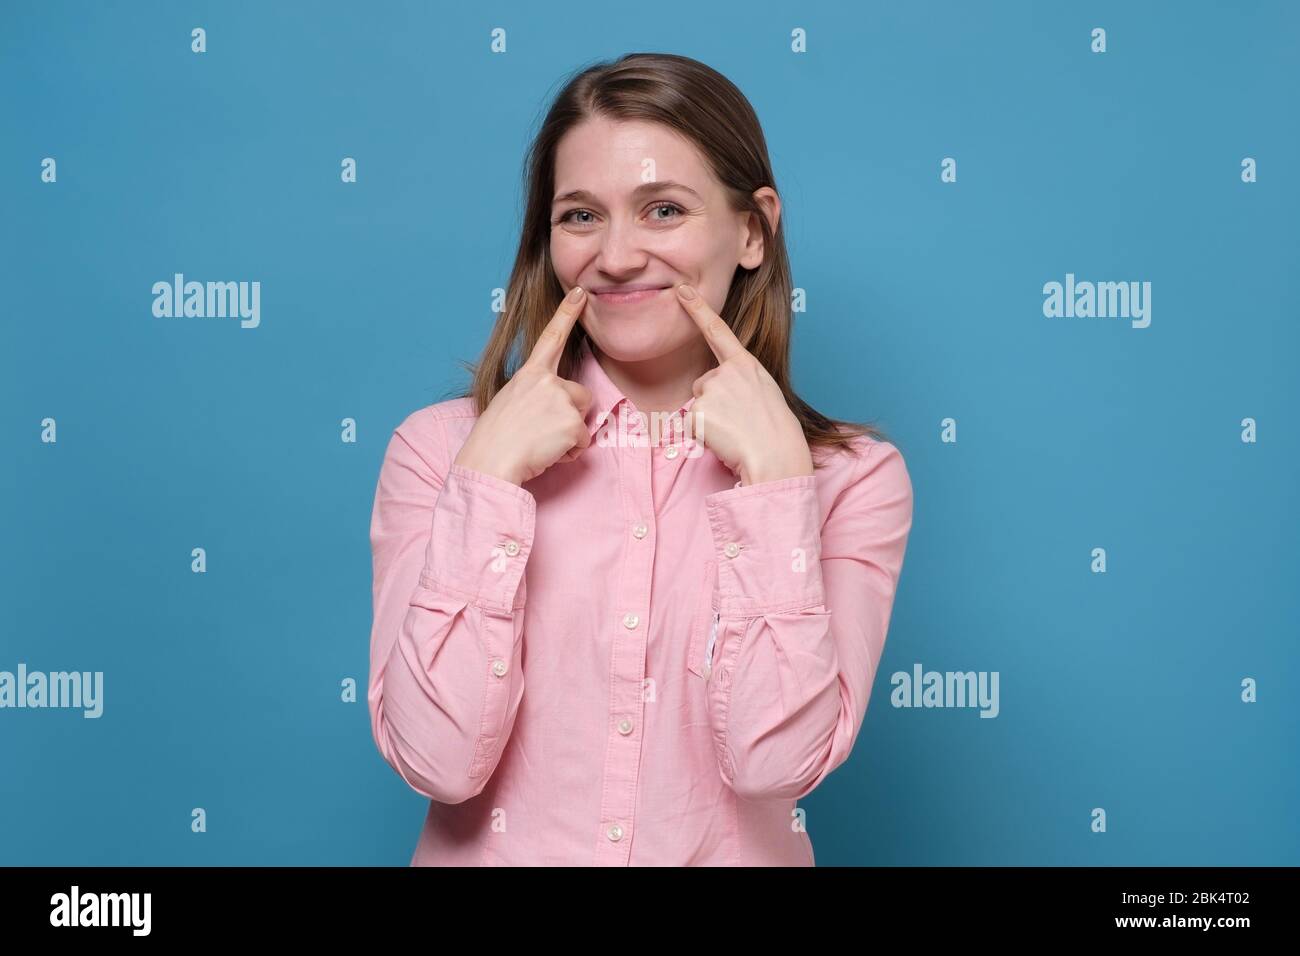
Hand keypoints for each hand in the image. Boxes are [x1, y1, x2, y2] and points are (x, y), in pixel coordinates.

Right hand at [454, 286, 593, 485]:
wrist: (489, 461)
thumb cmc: (495, 439)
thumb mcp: (510, 403)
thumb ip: (536, 396)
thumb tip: (558, 407)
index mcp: (528, 374)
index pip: (550, 337)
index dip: (567, 313)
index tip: (579, 293)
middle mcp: (546, 381)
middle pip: (580, 394)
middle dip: (570, 415)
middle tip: (541, 431)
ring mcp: (559, 400)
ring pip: (583, 418)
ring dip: (569, 435)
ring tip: (541, 443)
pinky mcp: (571, 422)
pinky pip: (583, 441)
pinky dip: (570, 452)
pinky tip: (546, 453)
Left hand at [676, 284, 813, 485]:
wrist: (776, 457)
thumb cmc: (774, 431)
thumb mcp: (764, 392)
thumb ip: (741, 381)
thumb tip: (718, 389)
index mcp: (746, 365)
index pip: (718, 330)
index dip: (698, 308)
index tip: (682, 289)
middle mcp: (726, 372)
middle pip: (703, 383)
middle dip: (715, 403)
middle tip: (740, 420)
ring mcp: (712, 390)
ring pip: (698, 404)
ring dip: (711, 420)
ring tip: (736, 431)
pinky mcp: (698, 412)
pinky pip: (692, 425)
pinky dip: (704, 436)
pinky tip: (725, 439)